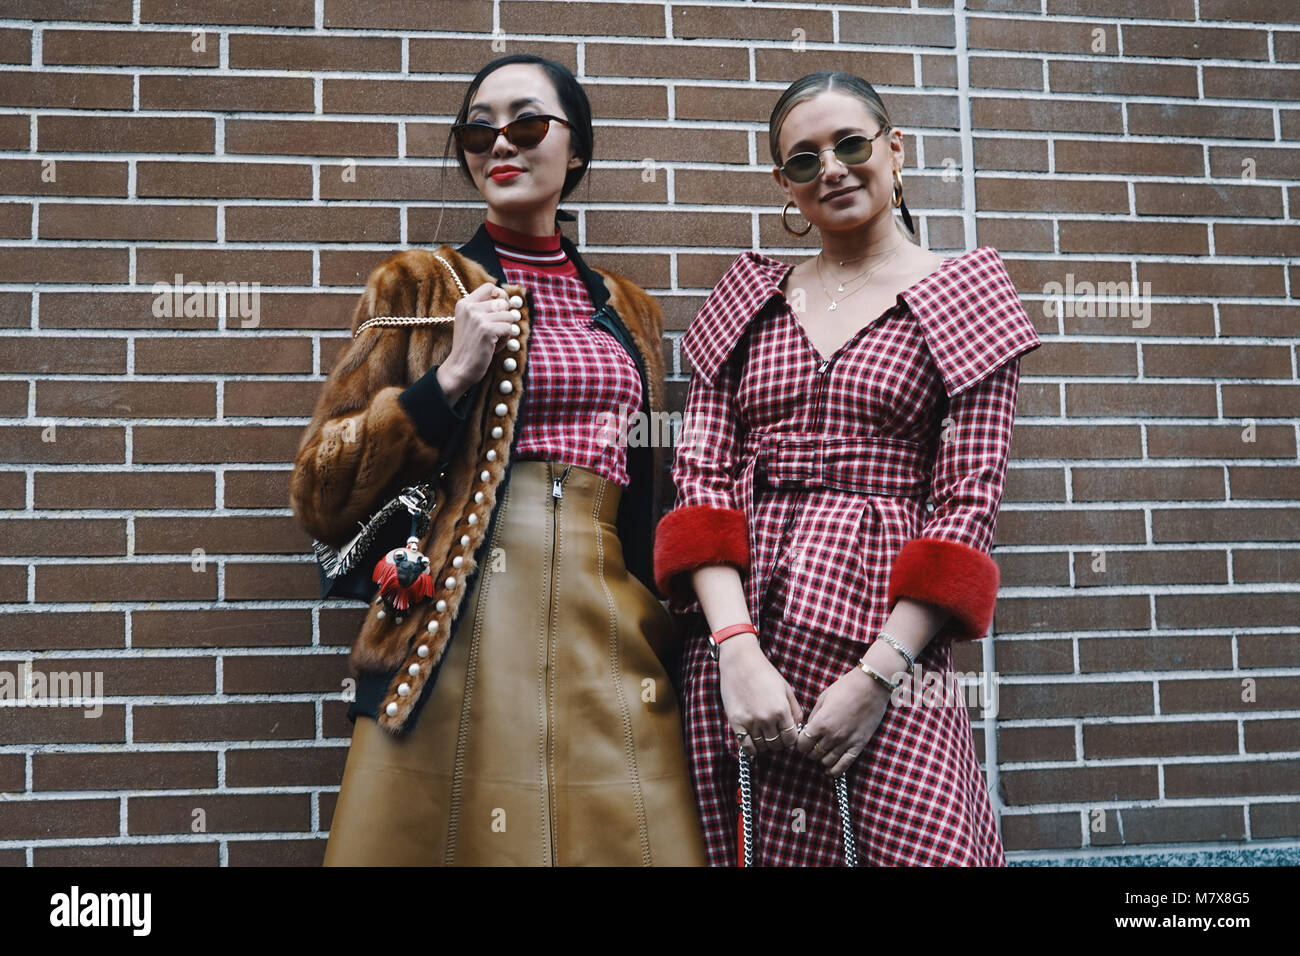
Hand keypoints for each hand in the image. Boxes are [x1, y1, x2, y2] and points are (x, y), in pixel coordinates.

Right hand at [438, 280, 520, 402]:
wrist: (460, 367)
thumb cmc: (470, 346)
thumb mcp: (471, 322)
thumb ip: (485, 310)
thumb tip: (508, 301)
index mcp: (465, 303)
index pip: (490, 287)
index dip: (500, 296)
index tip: (500, 310)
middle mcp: (470, 307)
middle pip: (503, 302)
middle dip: (505, 317)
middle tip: (495, 331)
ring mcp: (478, 318)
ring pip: (509, 316)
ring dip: (506, 329)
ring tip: (494, 339)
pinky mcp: (487, 330)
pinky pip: (509, 329)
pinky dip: (505, 339)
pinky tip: (494, 346)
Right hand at [718, 635, 803, 756]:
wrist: (740, 662)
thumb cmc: (764, 672)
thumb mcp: (786, 689)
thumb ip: (795, 710)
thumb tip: (797, 727)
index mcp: (782, 710)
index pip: (791, 739)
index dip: (790, 739)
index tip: (785, 734)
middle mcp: (767, 718)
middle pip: (777, 745)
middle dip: (778, 742)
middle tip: (774, 734)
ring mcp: (750, 721)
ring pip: (762, 747)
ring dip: (764, 745)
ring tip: (763, 736)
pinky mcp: (736, 722)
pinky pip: (746, 746)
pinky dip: (751, 748)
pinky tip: (753, 741)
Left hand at [796, 667, 890, 776]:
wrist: (871, 686)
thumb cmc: (846, 688)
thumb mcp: (823, 698)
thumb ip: (814, 717)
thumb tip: (809, 730)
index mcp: (821, 723)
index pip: (802, 744)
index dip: (800, 745)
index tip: (803, 742)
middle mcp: (832, 736)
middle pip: (813, 754)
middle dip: (810, 752)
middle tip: (812, 747)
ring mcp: (846, 742)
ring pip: (827, 762)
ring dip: (822, 760)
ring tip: (822, 754)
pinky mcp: (859, 745)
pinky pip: (844, 765)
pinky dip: (835, 770)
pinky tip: (830, 770)